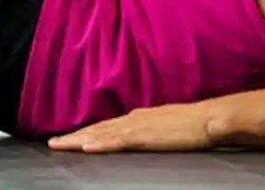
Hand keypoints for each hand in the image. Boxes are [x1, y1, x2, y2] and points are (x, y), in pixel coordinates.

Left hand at [46, 103, 214, 152]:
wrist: (211, 118)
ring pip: (101, 134)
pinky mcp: (145, 136)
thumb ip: (152, 127)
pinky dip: (100, 143)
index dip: (87, 131)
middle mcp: (133, 119)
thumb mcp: (168, 124)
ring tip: (59, 145)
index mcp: (139, 117)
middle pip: (97, 128)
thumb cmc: (196, 123)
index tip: (70, 137)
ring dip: (78, 140)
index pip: (106, 125)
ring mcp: (138, 127)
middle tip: (52, 143)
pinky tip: (86, 148)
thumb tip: (142, 132)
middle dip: (74, 136)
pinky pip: (117, 141)